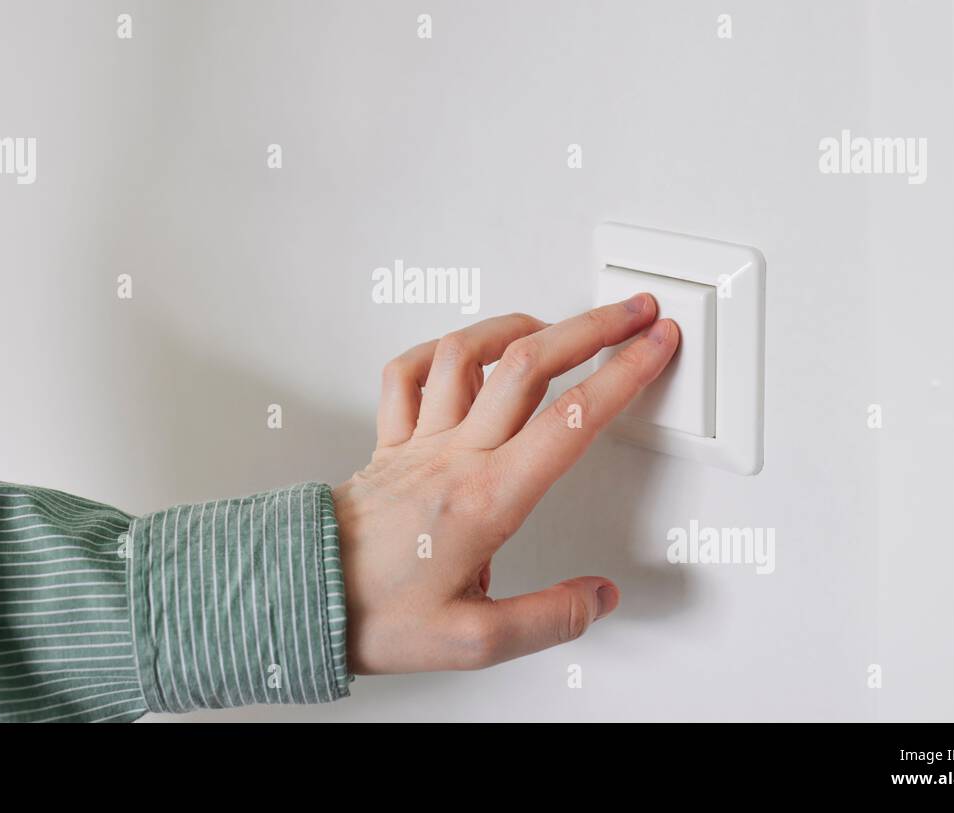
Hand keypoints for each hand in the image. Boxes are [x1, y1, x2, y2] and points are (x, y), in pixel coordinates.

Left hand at [333, 294, 678, 674]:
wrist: (297, 597)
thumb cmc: (374, 615)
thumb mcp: (473, 642)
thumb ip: (548, 618)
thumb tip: (599, 597)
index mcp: (486, 500)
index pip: (571, 420)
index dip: (623, 373)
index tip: (655, 345)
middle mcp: (455, 457)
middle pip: (531, 365)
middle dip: (593, 328)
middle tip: (631, 312)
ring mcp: (419, 441)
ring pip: (471, 355)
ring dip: (520, 326)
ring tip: (556, 324)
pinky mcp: (388, 442)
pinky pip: (408, 374)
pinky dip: (441, 350)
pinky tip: (465, 350)